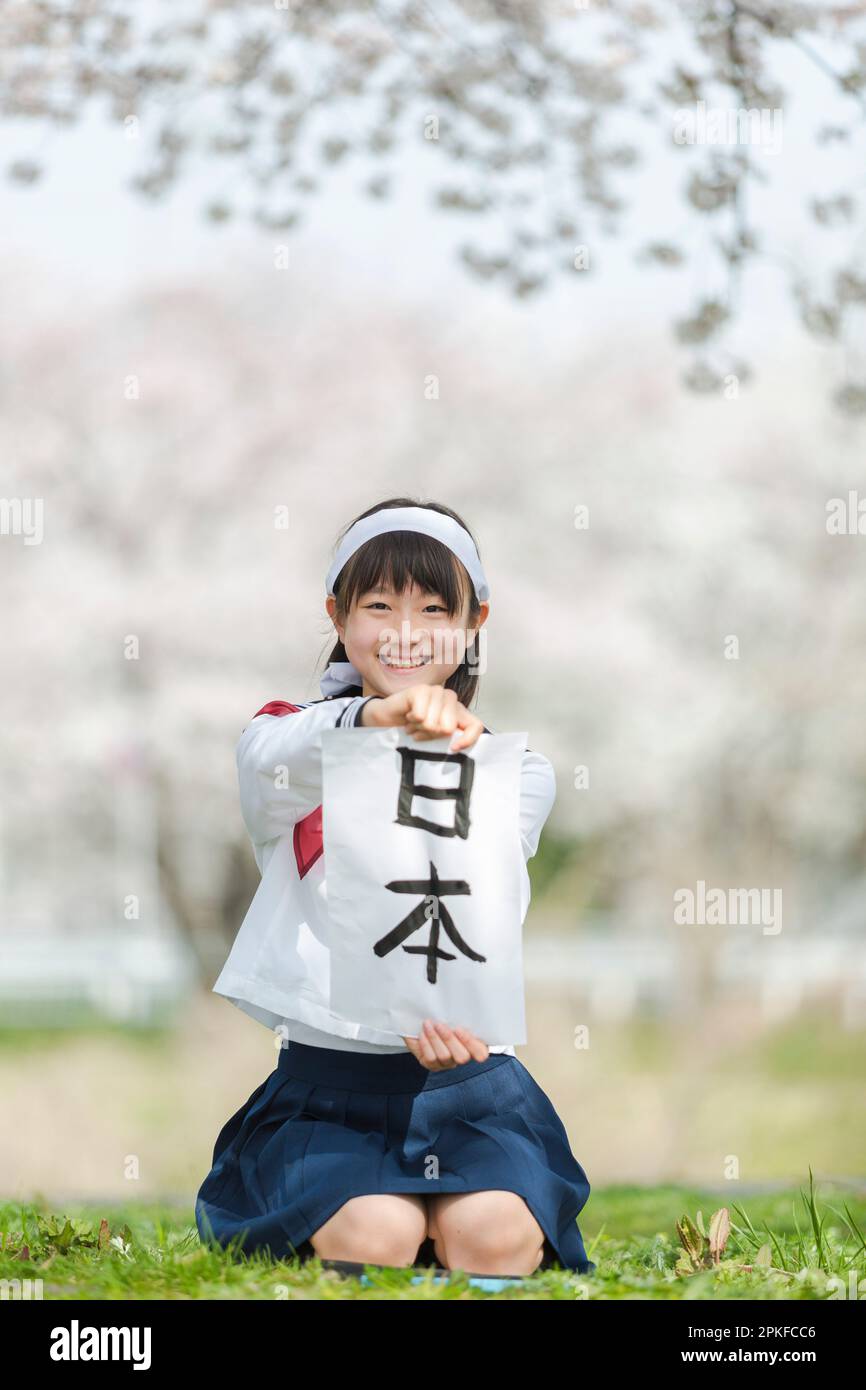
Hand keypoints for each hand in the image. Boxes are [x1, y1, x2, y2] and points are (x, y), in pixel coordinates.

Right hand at [361, 685, 483, 750]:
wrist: (388, 718)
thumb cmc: (413, 729)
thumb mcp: (434, 739)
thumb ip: (449, 740)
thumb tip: (455, 746)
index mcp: (459, 712)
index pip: (476, 726)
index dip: (468, 739)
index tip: (453, 749)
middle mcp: (451, 699)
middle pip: (449, 727)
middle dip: (431, 735)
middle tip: (421, 731)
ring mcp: (437, 691)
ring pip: (433, 723)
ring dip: (418, 728)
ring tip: (413, 724)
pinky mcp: (422, 690)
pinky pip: (420, 716)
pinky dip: (411, 721)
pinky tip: (408, 716)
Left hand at [403, 1019, 489, 1069]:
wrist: (422, 1026)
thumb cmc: (442, 1020)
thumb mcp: (454, 1017)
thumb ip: (460, 1017)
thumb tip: (460, 1004)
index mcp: (473, 1045)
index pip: (481, 1053)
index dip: (471, 1043)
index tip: (459, 1028)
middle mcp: (461, 1056)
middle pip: (462, 1057)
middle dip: (449, 1039)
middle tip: (439, 1024)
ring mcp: (447, 1063)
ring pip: (444, 1056)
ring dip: (435, 1038)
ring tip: (427, 1024)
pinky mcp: (433, 1065)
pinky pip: (431, 1058)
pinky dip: (426, 1044)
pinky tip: (422, 1034)